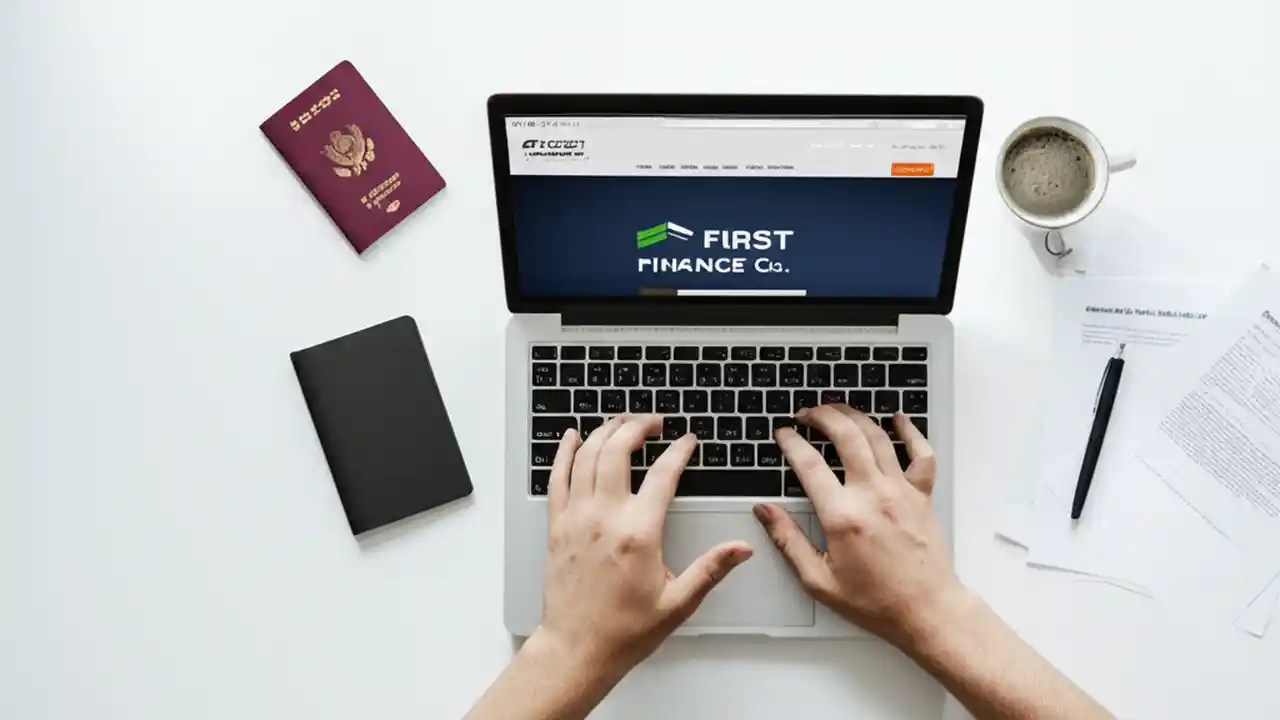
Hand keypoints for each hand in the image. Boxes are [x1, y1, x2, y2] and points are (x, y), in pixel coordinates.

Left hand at [535, 414, 752, 679]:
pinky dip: (565, 452)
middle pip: (618, 450)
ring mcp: (577, 518)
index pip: (663, 474)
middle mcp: (604, 517)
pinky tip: (573, 437)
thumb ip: (711, 569)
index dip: (679, 450)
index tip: (687, 441)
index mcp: (638, 533)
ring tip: (622, 421)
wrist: (577, 648)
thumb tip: (741, 548)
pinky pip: (557, 476)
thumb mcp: (678, 602)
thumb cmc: (624, 630)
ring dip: (605, 431)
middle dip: (638, 426)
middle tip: (654, 422)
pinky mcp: (557, 526)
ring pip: (588, 456)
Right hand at [753, 406, 962, 649]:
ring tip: (837, 409)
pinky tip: (897, 419)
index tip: (783, 434)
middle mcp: (872, 496)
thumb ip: (788, 540)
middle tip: (807, 414)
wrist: (926, 610)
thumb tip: (764, 512)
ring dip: (854, 415)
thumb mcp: (818, 579)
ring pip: (877, 436)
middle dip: (821, 416)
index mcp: (843, 516)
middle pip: (845, 436)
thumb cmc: (876, 601)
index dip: (791, 443)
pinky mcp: (922, 495)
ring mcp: (900, 491)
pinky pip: (920, 453)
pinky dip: (909, 431)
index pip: (809, 464)